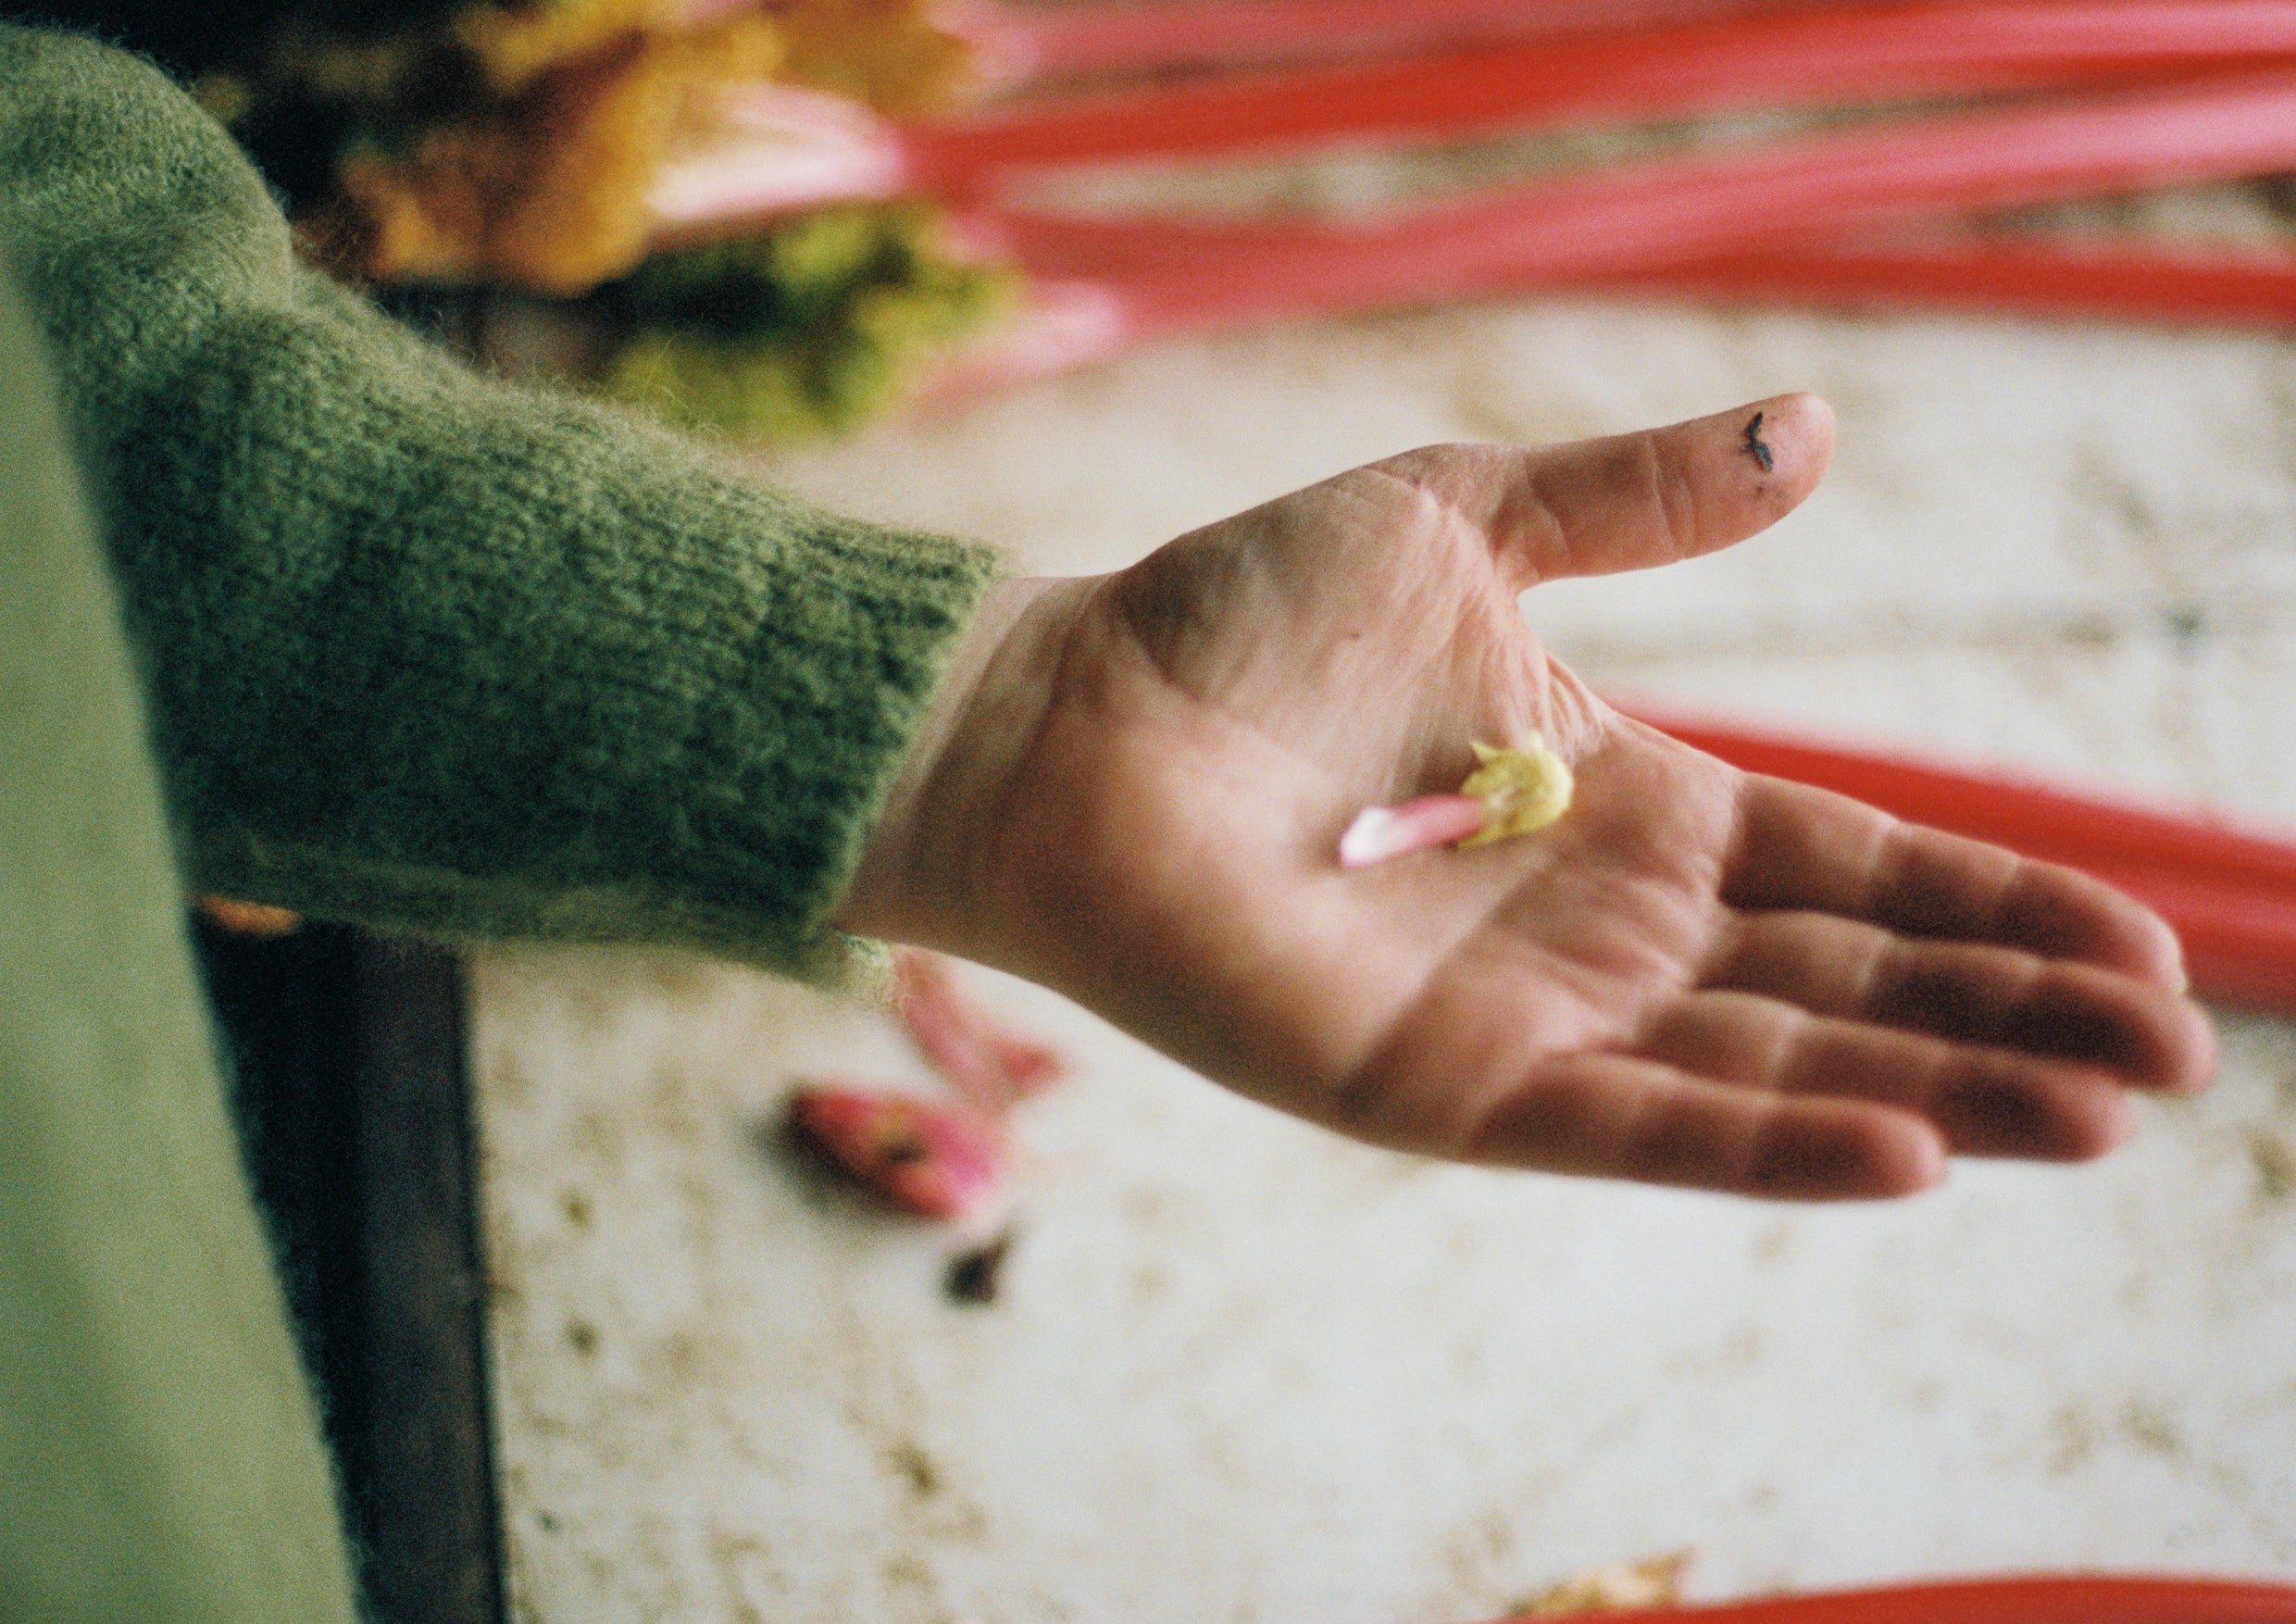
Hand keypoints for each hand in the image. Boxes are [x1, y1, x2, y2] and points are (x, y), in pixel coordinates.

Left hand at [839, 395, 2214, 1198]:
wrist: (1069, 716)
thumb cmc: (1238, 617)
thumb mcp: (1464, 519)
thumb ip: (1639, 496)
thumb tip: (1819, 426)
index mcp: (1628, 802)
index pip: (1858, 870)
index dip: (1996, 908)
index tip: (2146, 945)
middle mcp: (1601, 926)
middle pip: (1848, 986)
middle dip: (2009, 1020)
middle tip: (2172, 1054)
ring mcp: (1531, 1017)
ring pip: (1772, 1071)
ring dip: (1939, 1093)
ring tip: (2098, 1112)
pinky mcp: (1446, 1091)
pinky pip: (1632, 1128)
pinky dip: (1765, 1143)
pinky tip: (1909, 1150)